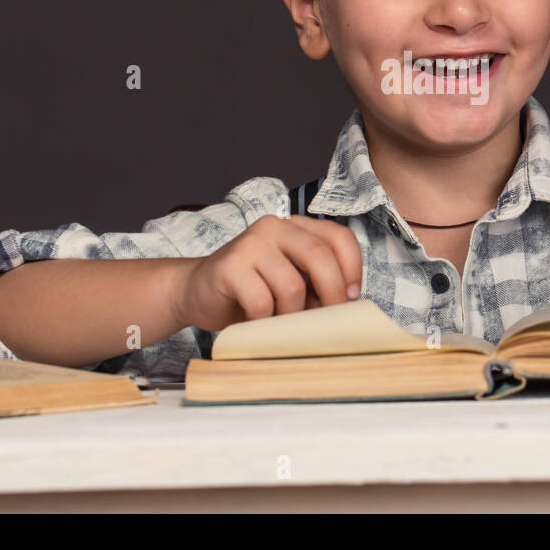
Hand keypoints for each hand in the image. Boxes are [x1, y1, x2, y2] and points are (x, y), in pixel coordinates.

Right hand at [176, 214, 362, 330]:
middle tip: (328, 321)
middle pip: (319, 257)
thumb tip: (349, 305)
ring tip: (280, 323)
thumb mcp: (292, 282)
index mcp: (297, 227)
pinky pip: (261, 302)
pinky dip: (264, 321)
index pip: (339, 238)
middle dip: (331, 294)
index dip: (353, 269)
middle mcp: (275, 227)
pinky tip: (255, 322)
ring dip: (292, 315)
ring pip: (291, 285)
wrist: (197, 292)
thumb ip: (317, 283)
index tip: (352, 298)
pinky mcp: (229, 265)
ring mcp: (250, 243)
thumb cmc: (252, 290)